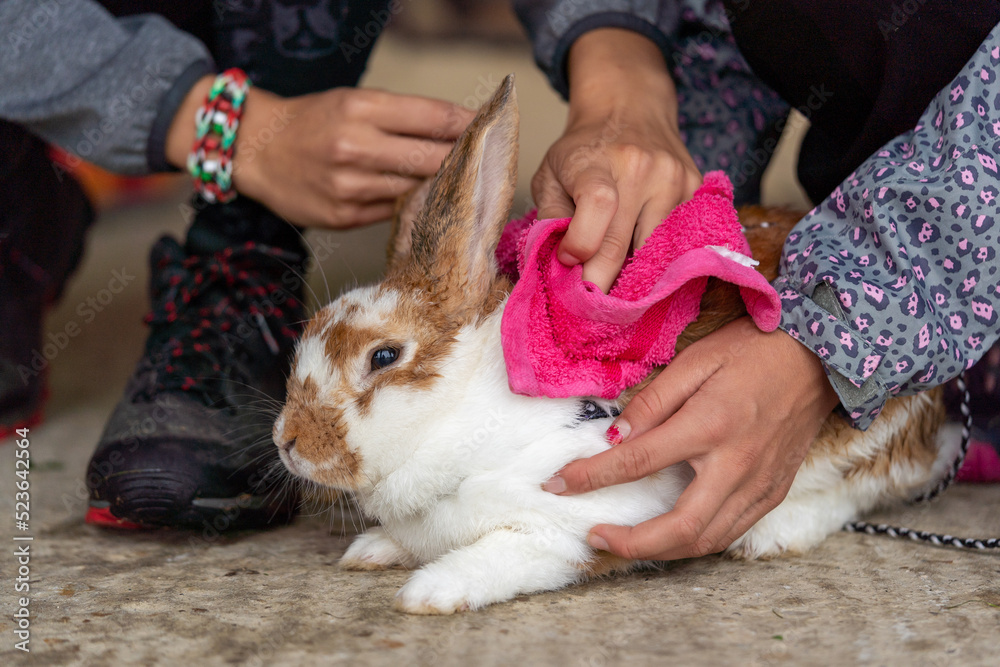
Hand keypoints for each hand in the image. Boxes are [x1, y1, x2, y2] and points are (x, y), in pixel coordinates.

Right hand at [166, 77, 473, 227]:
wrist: (254, 150)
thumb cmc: (312, 122)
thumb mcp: (353, 102)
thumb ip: (402, 118)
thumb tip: (456, 133)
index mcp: (360, 109)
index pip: (432, 116)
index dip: (467, 123)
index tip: (487, 126)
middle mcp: (355, 147)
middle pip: (432, 156)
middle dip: (463, 158)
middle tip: (486, 159)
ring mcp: (349, 186)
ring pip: (416, 188)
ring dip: (441, 186)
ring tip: (460, 183)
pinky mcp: (344, 217)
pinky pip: (394, 212)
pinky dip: (412, 205)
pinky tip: (425, 202)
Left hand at [534, 29, 701, 292]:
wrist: (628, 107)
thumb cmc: (582, 149)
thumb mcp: (550, 173)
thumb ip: (550, 218)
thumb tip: (556, 268)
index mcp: (596, 162)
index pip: (596, 207)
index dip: (581, 244)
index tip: (569, 263)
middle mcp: (640, 169)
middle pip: (622, 244)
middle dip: (602, 283)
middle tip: (588, 307)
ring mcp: (673, 180)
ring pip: (654, 251)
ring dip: (632, 277)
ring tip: (614, 291)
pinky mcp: (695, 190)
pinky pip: (676, 240)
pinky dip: (657, 259)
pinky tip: (641, 265)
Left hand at [543, 318, 839, 559]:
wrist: (820, 357)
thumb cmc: (753, 350)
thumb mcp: (695, 359)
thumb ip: (653, 402)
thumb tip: (613, 438)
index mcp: (710, 425)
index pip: (636, 463)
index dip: (590, 478)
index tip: (556, 485)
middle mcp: (736, 466)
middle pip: (677, 528)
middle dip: (629, 543)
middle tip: (593, 536)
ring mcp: (760, 485)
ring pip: (705, 542)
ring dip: (660, 551)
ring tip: (625, 541)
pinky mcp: (773, 493)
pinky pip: (730, 533)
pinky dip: (694, 543)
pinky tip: (670, 535)